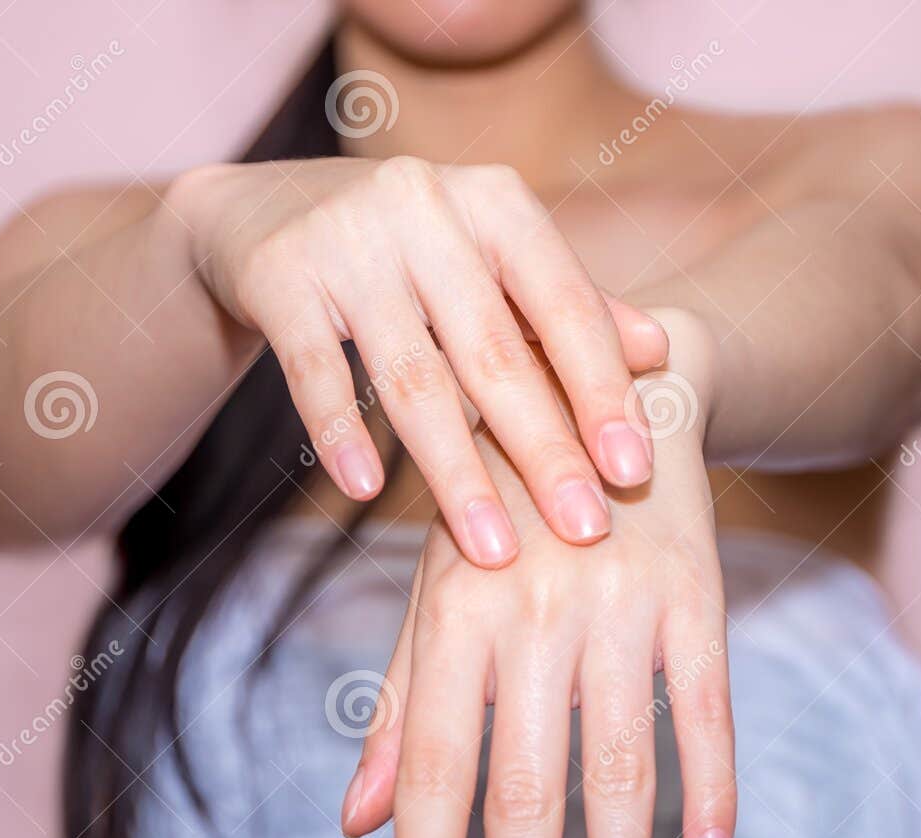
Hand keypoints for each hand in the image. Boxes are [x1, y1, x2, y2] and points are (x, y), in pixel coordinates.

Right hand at [172, 157, 667, 566]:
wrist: (261, 210)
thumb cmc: (407, 251)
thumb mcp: (488, 259)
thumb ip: (566, 306)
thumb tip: (659, 350)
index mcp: (495, 202)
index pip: (564, 306)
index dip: (602, 392)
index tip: (634, 475)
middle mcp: (425, 205)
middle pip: (494, 353)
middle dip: (544, 451)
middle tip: (584, 530)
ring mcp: (346, 239)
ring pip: (411, 376)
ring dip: (455, 473)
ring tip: (493, 550)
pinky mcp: (278, 274)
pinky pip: (315, 371)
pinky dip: (341, 434)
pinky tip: (366, 494)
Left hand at [340, 312, 735, 837]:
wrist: (607, 384)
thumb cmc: (500, 507)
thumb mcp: (439, 589)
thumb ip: (405, 706)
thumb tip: (357, 823)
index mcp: (459, 613)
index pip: (439, 765)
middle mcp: (537, 612)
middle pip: (528, 783)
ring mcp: (625, 603)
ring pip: (624, 763)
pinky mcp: (698, 594)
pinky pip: (710, 705)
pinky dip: (714, 784)